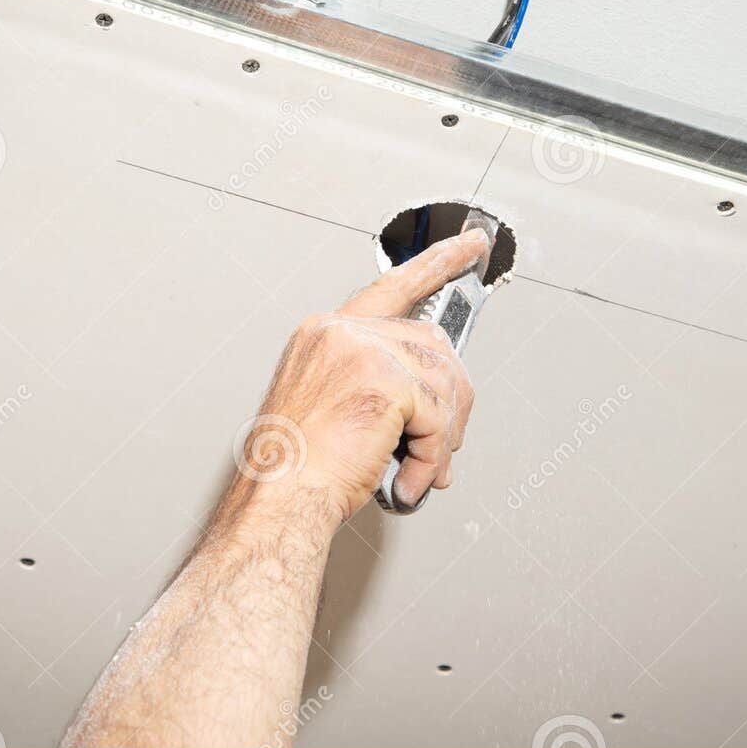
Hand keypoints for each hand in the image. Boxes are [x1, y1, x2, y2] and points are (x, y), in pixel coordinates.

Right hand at [236, 229, 487, 521]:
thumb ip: (382, 386)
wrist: (277, 501)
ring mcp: (360, 351)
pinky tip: (411, 477)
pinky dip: (434, 455)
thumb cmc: (297, 469)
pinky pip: (437, 416)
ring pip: (442, 384)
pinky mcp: (383, 381)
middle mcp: (339, 332)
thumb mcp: (335, 408)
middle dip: (451, 400)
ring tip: (421, 470)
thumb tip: (437, 400)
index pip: (393, 287)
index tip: (469, 246)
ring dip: (442, 437)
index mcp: (325, 333)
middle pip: (433, 346)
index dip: (437, 264)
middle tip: (443, 446)